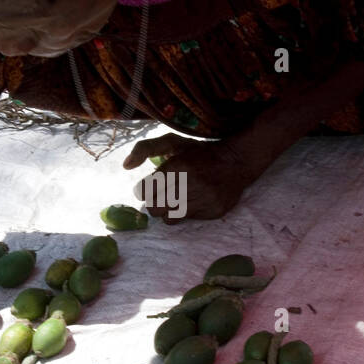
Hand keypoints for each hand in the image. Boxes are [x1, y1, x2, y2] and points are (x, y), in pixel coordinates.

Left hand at [122, 133, 260, 221]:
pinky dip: (185, 213)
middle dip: (155, 202)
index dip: (146, 189)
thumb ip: (145, 148)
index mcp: (177, 166)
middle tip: (164, 193)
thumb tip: (126, 166)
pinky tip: (193, 200)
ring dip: (168, 210)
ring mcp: (203, 200)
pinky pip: (187, 220)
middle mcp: (190, 184)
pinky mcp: (213, 212)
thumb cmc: (199, 153)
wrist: (237, 161)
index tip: (152, 185)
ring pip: (169, 218)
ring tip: (177, 198)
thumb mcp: (173, 142)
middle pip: (154, 208)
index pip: (145, 191)